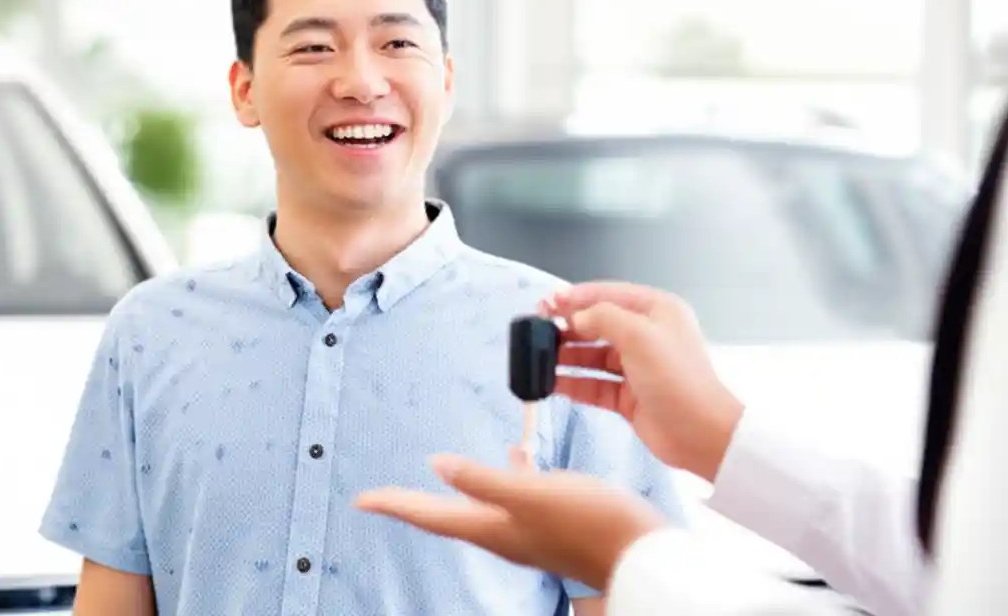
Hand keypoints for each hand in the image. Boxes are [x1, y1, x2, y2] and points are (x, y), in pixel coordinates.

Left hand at [356, 453, 664, 590]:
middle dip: (415, 503)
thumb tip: (436, 466)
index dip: (395, 504)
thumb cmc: (592, 524)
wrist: (644, 554)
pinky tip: (521, 454)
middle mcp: (506, 534)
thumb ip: (484, 479)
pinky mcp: (555, 522)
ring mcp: (530, 530)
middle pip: (447, 514)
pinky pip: (519, 495)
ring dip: (460, 488)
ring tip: (442, 469)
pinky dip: (510, 475)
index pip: (431, 515)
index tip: (363, 501)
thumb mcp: (532, 495)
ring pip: (482, 505)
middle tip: (385, 497)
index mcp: (494, 528)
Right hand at [541, 281, 743, 481]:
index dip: (575, 297)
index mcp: (656, 311)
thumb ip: (602, 317)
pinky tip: (551, 384)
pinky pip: (594, 384)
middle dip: (567, 327)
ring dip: (566, 356)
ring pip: (592, 355)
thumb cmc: (677, 379)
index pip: (608, 294)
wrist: (701, 434)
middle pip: (598, 324)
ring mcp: (637, 367)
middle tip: (537, 331)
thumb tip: (576, 317)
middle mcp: (647, 335)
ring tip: (538, 359)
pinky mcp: (628, 396)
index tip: (546, 303)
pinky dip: (573, 383)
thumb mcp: (639, 336)